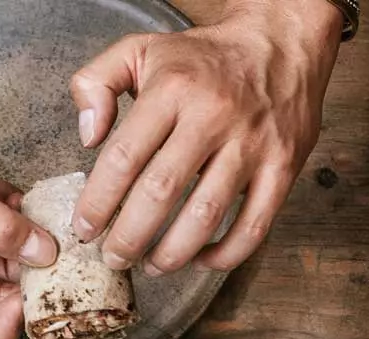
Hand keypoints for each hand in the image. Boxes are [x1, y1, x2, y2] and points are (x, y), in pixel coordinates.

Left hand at [69, 0, 341, 275]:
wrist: (281, 43)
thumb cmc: (204, 57)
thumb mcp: (139, 49)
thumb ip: (96, 83)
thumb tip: (87, 136)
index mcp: (171, 90)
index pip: (124, 157)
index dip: (99, 202)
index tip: (85, 229)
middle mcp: (212, 117)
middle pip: (161, 193)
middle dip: (129, 237)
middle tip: (113, 258)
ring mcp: (251, 145)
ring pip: (206, 216)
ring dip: (173, 253)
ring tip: (152, 266)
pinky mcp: (283, 166)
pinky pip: (254, 225)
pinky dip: (226, 254)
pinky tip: (202, 259)